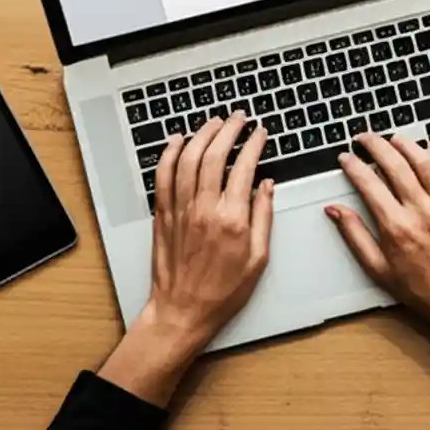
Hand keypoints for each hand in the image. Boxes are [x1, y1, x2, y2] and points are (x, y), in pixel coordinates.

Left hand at [99, 113, 272, 404]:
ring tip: (214, 123)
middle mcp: (204, 209)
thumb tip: (266, 186)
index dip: (253, 144)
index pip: (244, 167)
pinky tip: (177, 141)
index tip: (260, 133)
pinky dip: (169, 153)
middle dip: (229, 130)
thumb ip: (263, 217)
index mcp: (232, 220)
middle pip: (214, 155)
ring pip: (187, 158)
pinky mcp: (163, 215)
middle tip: (239, 118)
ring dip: (201, 135)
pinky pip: (163, 176)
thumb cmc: (222, 292)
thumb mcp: (258, 259)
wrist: (183, 311)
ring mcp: (180, 210)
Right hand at [325, 134, 429, 388]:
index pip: (369, 183)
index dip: (353, 165)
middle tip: (364, 138)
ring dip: (407, 144)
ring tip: (393, 138)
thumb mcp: (378, 269)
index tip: (346, 157)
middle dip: (375, 145)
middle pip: (395, 164)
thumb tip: (335, 211)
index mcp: (396, 228)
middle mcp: (421, 212)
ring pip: (425, 162)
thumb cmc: (422, 291)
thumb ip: (355, 235)